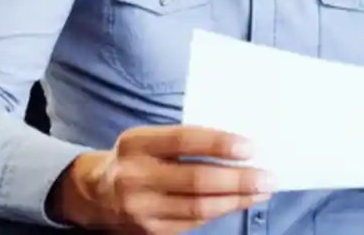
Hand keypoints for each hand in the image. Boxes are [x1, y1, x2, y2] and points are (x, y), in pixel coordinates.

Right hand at [50, 125, 272, 233]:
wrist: (95, 193)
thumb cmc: (136, 156)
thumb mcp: (149, 138)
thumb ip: (184, 138)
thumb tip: (238, 145)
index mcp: (136, 144)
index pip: (182, 141)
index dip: (217, 144)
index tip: (249, 147)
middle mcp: (135, 177)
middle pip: (196, 180)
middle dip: (238, 180)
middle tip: (268, 176)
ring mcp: (141, 209)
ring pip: (199, 207)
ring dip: (236, 200)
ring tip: (261, 190)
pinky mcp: (150, 231)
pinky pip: (193, 222)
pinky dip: (220, 211)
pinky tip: (238, 202)